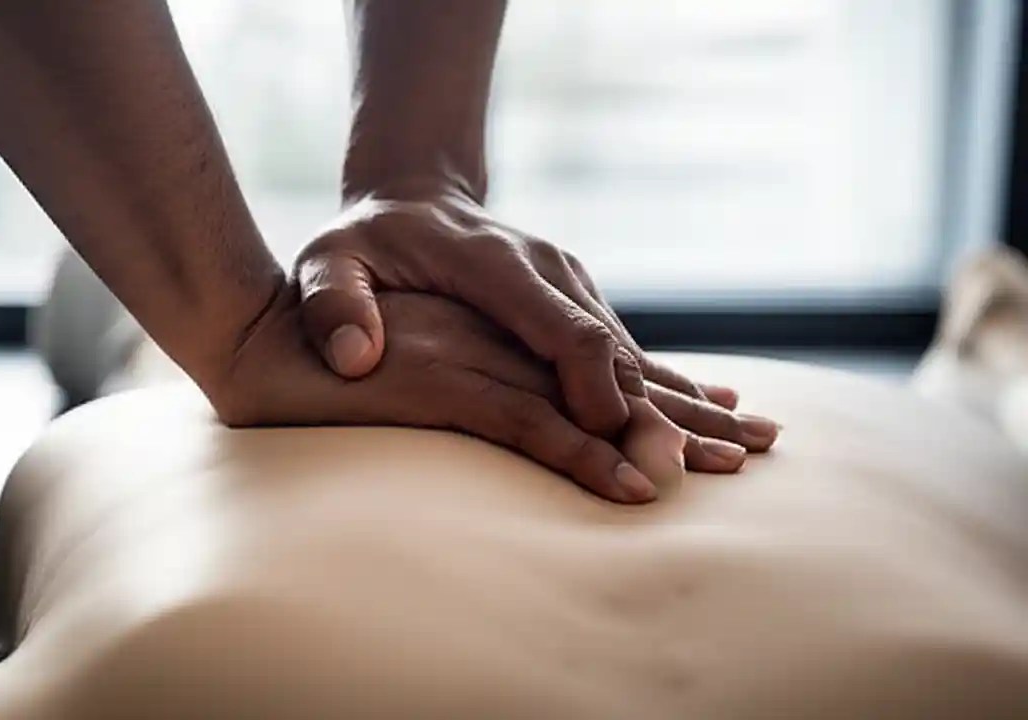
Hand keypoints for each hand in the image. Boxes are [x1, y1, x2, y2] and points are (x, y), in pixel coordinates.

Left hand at [295, 185, 779, 468]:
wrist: (412, 196)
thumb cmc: (362, 242)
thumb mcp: (328, 263)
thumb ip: (334, 306)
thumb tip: (356, 360)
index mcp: (494, 262)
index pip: (559, 325)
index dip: (592, 382)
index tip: (616, 438)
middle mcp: (548, 272)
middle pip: (613, 348)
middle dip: (663, 408)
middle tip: (717, 466)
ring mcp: (569, 286)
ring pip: (634, 353)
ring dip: (687, 403)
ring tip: (750, 448)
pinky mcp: (576, 304)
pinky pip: (628, 354)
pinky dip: (672, 389)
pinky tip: (721, 415)